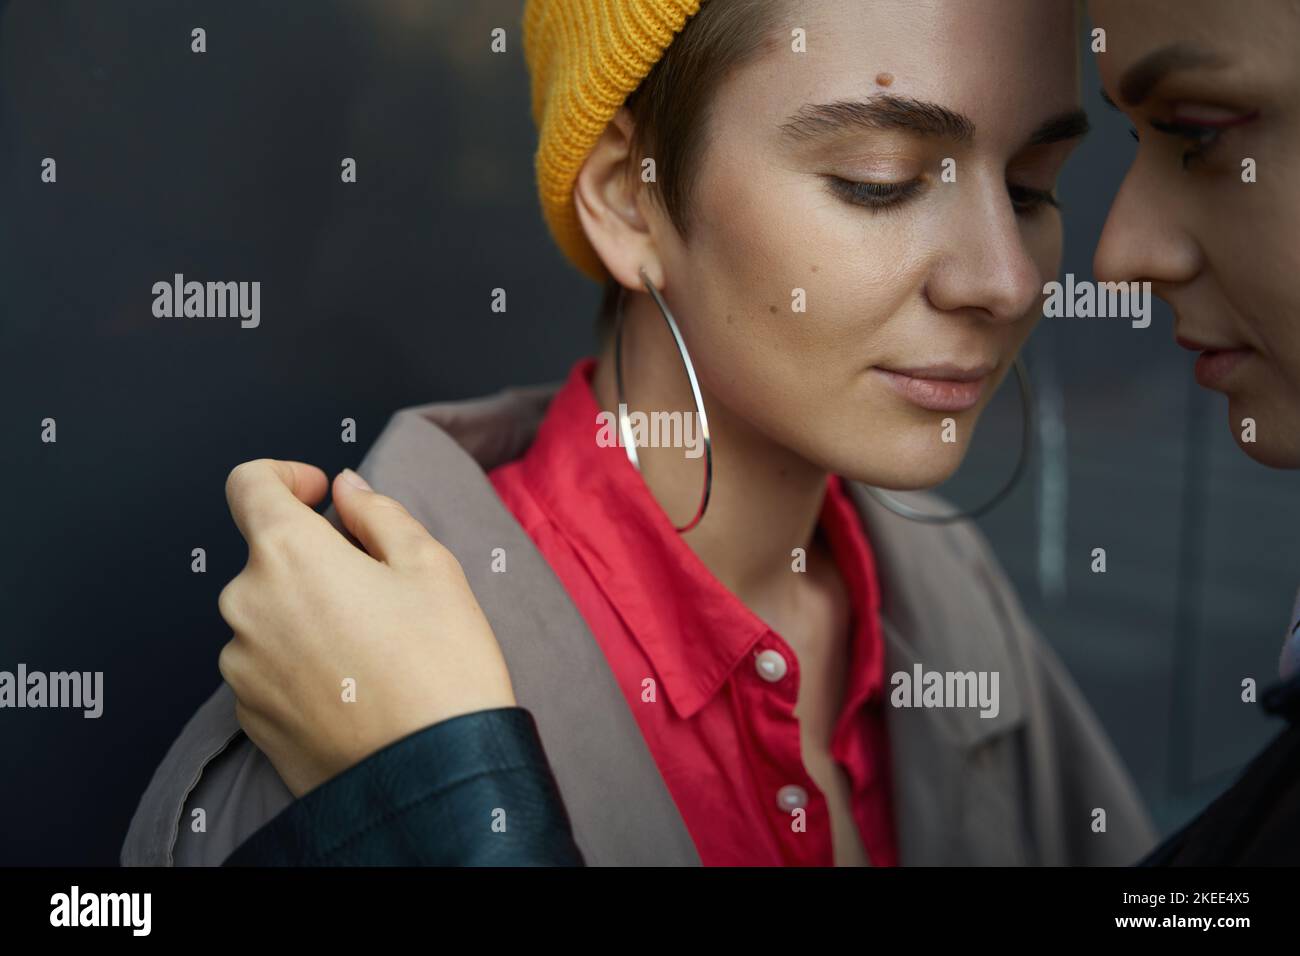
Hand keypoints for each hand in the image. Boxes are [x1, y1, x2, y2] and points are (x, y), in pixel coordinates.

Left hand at [216, 459, 515, 797]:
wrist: (432, 776)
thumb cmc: (441, 666)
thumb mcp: (431, 566)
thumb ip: (378, 513)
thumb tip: (347, 490)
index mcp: (289, 554)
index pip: (249, 484)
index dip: (285, 477)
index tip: (321, 497)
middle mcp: (246, 604)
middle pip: (268, 557)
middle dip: (316, 560)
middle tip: (380, 591)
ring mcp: (241, 665)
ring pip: (269, 614)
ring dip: (308, 614)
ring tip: (373, 649)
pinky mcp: (248, 715)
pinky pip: (268, 666)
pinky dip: (302, 662)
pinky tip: (354, 686)